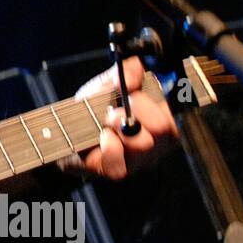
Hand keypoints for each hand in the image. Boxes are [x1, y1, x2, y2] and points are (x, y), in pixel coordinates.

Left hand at [72, 57, 177, 179]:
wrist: (64, 131)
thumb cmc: (92, 109)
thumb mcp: (107, 83)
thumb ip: (125, 71)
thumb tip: (135, 70)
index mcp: (161, 118)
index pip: (178, 111)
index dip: (157, 100)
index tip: (134, 92)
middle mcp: (156, 142)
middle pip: (164, 128)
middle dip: (137, 110)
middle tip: (116, 108)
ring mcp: (139, 160)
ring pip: (144, 145)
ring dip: (120, 126)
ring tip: (106, 121)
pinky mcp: (117, 171)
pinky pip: (120, 166)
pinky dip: (109, 148)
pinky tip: (102, 138)